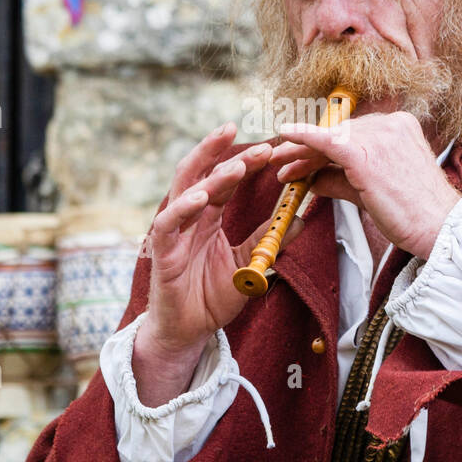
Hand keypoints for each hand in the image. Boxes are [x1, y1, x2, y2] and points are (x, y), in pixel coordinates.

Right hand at [134, 122, 272, 405]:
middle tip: (237, 128)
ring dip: (210, 174)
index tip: (269, 147)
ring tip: (236, 163)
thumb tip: (299, 217)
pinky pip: (169, 224)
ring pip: (186, 191)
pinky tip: (202, 196)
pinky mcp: (163, 252)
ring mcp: (174, 232)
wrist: (189, 332)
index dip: (244, 161)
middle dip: (216, 149)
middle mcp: (189, 218)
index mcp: (208, 217)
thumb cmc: (211, 297)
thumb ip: (268, 239)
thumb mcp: (249, 264)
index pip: (224, 179)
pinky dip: (184, 208)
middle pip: (199, 172)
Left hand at [271, 112, 460, 258]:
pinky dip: (303, 137)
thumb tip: (313, 179)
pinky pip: (327, 141)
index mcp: (400, 128)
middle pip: (339, 134)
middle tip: (283, 162)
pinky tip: (285, 135)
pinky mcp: (366, 154)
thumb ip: (342, 179)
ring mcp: (380, 136)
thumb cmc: (415, 213)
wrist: (439, 227)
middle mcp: (391, 125)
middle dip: (309, 150)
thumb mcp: (374, 189)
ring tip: (282, 167)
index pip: (352, 133)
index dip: (323, 144)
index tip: (302, 156)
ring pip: (330, 140)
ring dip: (302, 153)